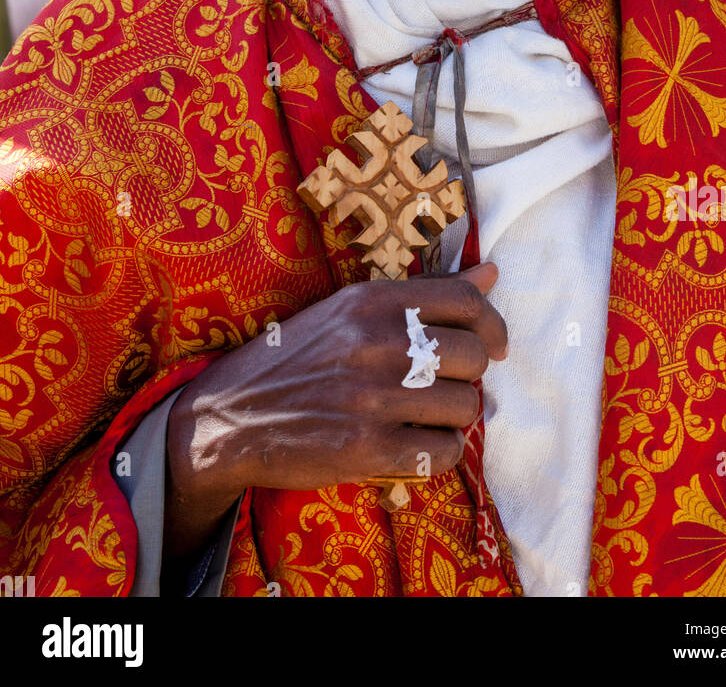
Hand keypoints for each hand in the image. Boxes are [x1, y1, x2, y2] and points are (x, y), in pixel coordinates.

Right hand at [163, 262, 505, 558]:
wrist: (228, 417)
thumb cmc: (297, 358)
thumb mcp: (350, 309)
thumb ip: (425, 292)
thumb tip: (492, 271)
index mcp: (372, 300)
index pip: (466, 300)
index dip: (493, 324)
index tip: (496, 345)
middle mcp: (377, 342)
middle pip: (474, 356)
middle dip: (468, 376)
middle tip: (442, 385)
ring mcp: (373, 397)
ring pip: (465, 407)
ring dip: (452, 417)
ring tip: (420, 415)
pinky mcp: (367, 448)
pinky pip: (444, 453)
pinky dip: (438, 453)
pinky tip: (411, 445)